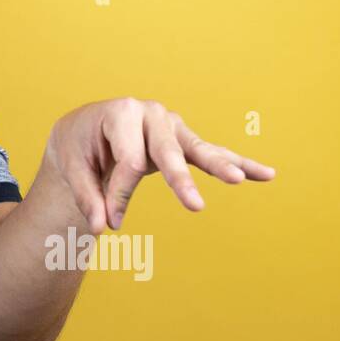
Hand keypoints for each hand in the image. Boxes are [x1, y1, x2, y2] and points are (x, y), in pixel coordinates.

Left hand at [43, 97, 275, 232]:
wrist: (85, 127)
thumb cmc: (79, 144)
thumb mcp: (72, 166)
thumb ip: (88, 197)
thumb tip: (102, 227)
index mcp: (121, 112)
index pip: (128, 161)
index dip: (120, 196)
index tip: (111, 222)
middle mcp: (152, 114)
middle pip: (167, 150)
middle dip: (179, 180)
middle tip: (195, 207)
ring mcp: (172, 126)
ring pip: (199, 150)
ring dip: (221, 166)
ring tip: (240, 180)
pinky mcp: (184, 141)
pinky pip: (214, 153)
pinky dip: (240, 163)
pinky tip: (267, 174)